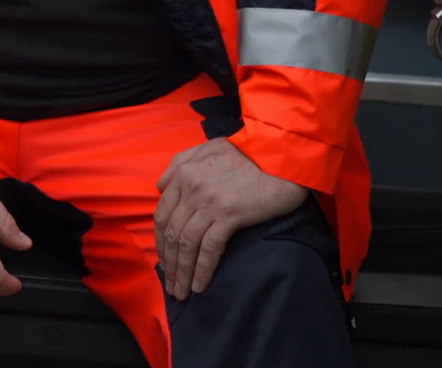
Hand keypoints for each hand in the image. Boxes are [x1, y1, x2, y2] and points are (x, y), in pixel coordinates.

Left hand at [154, 138, 307, 300]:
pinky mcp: (230, 215)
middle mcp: (191, 188)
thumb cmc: (247, 154)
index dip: (161, 242)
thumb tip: (160, 187)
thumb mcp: (207, 148)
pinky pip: (209, 248)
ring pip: (186, 243)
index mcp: (183, 174)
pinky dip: (202, 269)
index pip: (162, 214)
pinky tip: (200, 285)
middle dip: (169, 263)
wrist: (280, 156)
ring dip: (182, 271)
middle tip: (171, 284)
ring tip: (182, 292)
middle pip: (172, 232)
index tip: (164, 260)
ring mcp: (209, 202)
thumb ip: (179, 163)